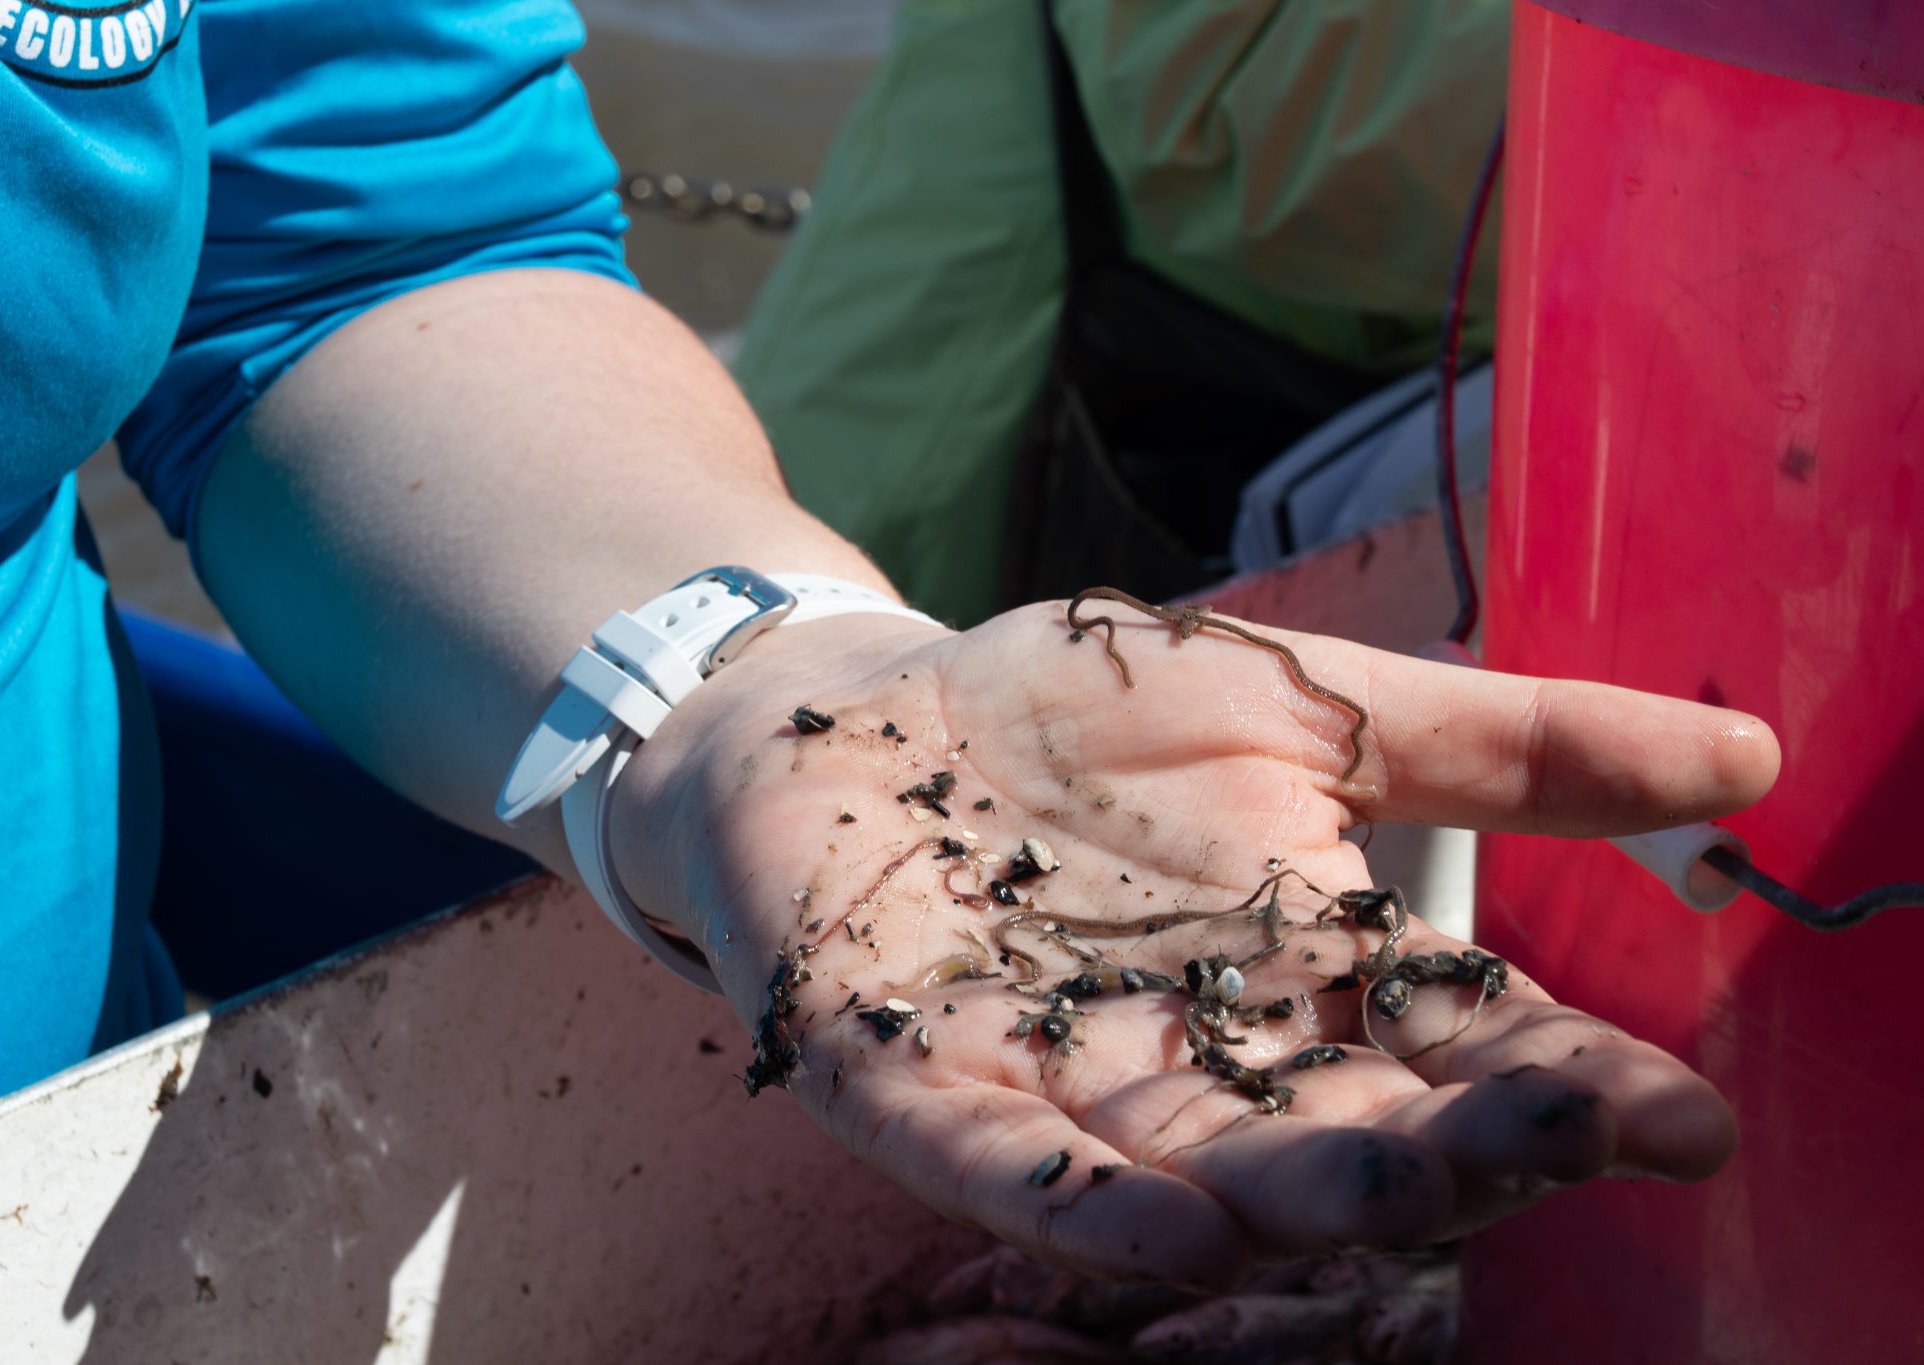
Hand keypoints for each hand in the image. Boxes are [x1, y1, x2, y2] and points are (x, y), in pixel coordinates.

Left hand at [609, 600, 1778, 1287]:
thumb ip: (1501, 739)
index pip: (1461, 1046)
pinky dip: (1066, 1195)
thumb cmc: (1088, 713)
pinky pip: (993, 1153)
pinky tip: (1155, 1229)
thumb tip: (1747, 756)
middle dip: (1431, 1148)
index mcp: (1309, 967)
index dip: (1566, 1085)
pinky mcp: (909, 1067)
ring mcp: (1051, 1070)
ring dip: (1274, 1190)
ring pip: (1184, 1163)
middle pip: (1337, 1127)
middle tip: (1531, 1148)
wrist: (862, 706)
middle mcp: (1201, 1047)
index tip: (1682, 1122)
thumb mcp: (1312, 701)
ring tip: (1375, 1198)